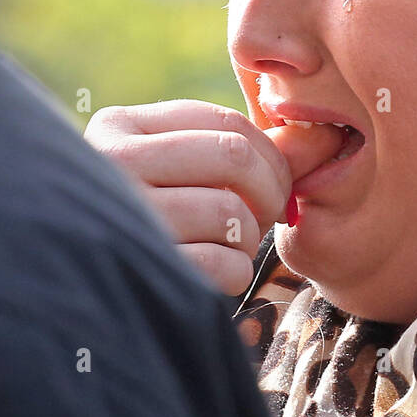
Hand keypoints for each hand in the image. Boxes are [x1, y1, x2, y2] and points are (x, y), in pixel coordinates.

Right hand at [83, 99, 338, 295]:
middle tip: (265, 217)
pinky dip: (234, 274)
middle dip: (269, 192)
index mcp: (119, 126)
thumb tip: (324, 136)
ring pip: (230, 213)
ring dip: (249, 239)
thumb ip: (250, 151)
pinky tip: (212, 274)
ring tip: (228, 247)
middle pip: (234, 157)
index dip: (270, 156)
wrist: (92, 293)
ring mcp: (118, 215)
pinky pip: (222, 264)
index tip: (277, 185)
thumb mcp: (185, 172)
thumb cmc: (153, 222)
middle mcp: (108, 162)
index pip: (225, 122)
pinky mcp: (135, 268)